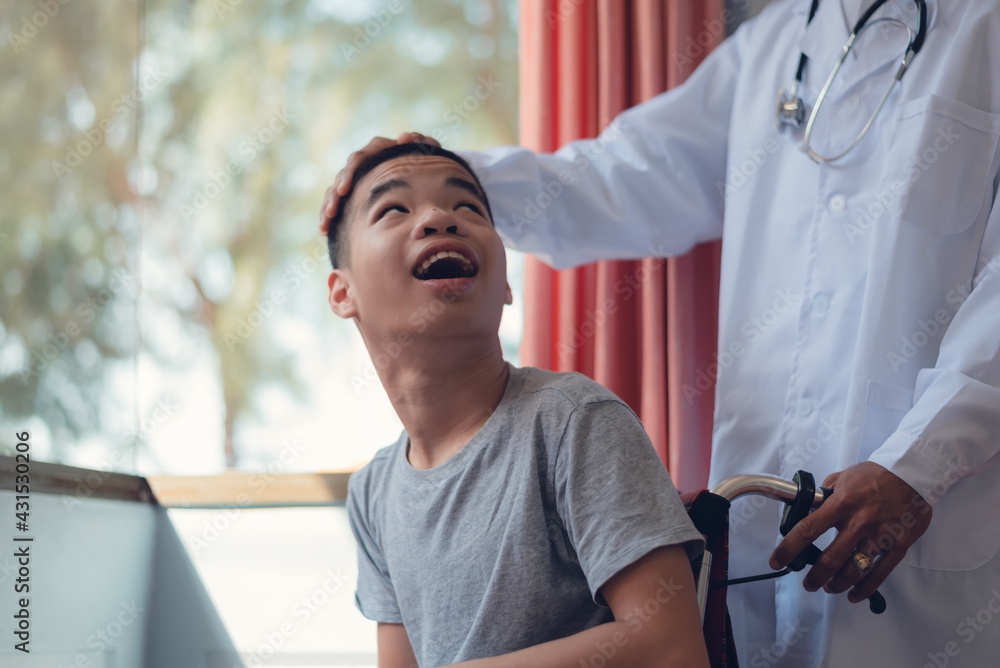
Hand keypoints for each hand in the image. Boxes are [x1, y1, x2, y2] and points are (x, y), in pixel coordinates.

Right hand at [318, 131, 440, 233]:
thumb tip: (403, 137)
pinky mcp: (351, 192)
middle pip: (342, 175)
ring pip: (335, 190)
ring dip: (328, 206)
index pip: (358, 159)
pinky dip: (328, 215)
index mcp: (377, 150)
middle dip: (335, 194)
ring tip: (325, 224)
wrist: (423, 173)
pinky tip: (325, 230)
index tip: (344, 190)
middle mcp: (362, 162)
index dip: (349, 174)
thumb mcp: (427, 152)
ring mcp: (355, 177)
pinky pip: (335, 202)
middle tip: (333, 210)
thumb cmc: (426, 161)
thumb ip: (421, 143)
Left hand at [768, 462, 932, 603]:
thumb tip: (804, 512)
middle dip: (815, 577)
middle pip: (831, 558)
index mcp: (842, 502)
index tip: (777, 561)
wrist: (911, 474)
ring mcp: (881, 534)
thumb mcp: (841, 479)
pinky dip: (865, 588)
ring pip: (854, 570)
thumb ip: (823, 498)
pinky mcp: (898, 544)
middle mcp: (860, 520)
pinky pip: (879, 573)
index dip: (789, 548)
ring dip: (837, 584)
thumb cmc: (874, 476)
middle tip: (808, 584)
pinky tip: (854, 593)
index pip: (808, 529)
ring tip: (829, 587)